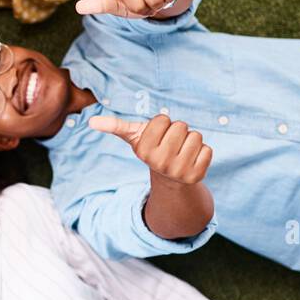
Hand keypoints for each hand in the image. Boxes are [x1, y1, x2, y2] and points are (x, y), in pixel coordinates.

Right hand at [89, 114, 213, 184]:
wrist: (170, 179)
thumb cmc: (153, 150)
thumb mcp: (135, 137)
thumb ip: (115, 127)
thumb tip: (91, 122)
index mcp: (144, 151)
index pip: (162, 119)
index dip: (162, 124)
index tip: (158, 137)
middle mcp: (159, 162)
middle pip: (181, 126)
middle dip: (178, 131)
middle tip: (172, 145)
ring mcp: (178, 171)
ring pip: (196, 137)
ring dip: (191, 141)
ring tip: (182, 152)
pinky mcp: (196, 176)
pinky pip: (207, 150)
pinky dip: (203, 152)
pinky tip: (192, 160)